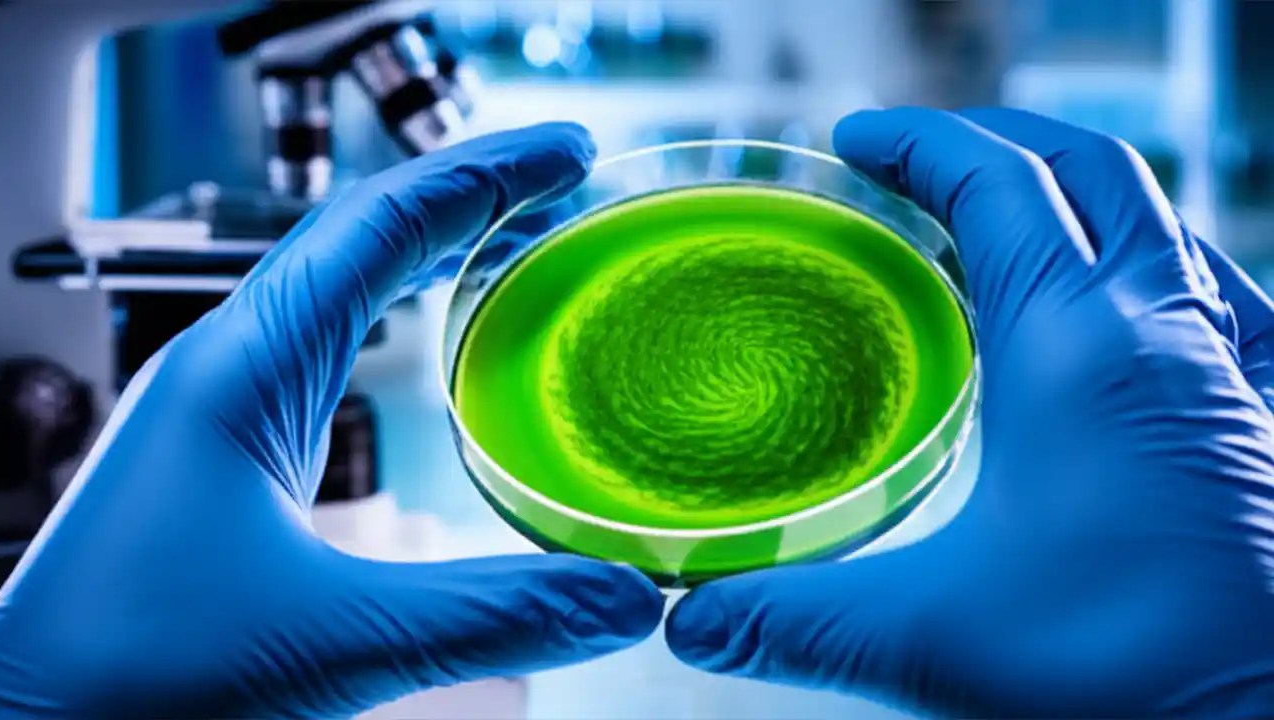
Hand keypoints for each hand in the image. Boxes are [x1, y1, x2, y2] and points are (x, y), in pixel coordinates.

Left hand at [0, 124, 662, 718]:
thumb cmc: (127, 681)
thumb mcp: (332, 642)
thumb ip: (492, 615)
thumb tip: (626, 595)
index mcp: (239, 370)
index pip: (378, 227)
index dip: (482, 176)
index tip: (570, 152)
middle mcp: (227, 367)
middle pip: (360, 232)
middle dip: (465, 189)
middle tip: (561, 171)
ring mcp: (222, 407)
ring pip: (338, 283)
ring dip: (427, 241)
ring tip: (508, 225)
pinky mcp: (228, 456)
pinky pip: (326, 345)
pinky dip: (394, 311)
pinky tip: (426, 332)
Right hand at [665, 108, 1273, 717]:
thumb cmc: (1135, 673)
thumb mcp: (936, 641)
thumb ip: (796, 621)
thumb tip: (690, 622)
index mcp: (1078, 347)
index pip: (993, 186)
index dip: (916, 145)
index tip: (851, 139)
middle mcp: (1169, 328)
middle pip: (1086, 169)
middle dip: (995, 139)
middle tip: (919, 154)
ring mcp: (1236, 365)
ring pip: (1157, 220)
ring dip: (1074, 192)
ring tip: (1006, 217)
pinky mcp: (1270, 415)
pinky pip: (1214, 288)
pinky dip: (1151, 260)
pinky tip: (1129, 309)